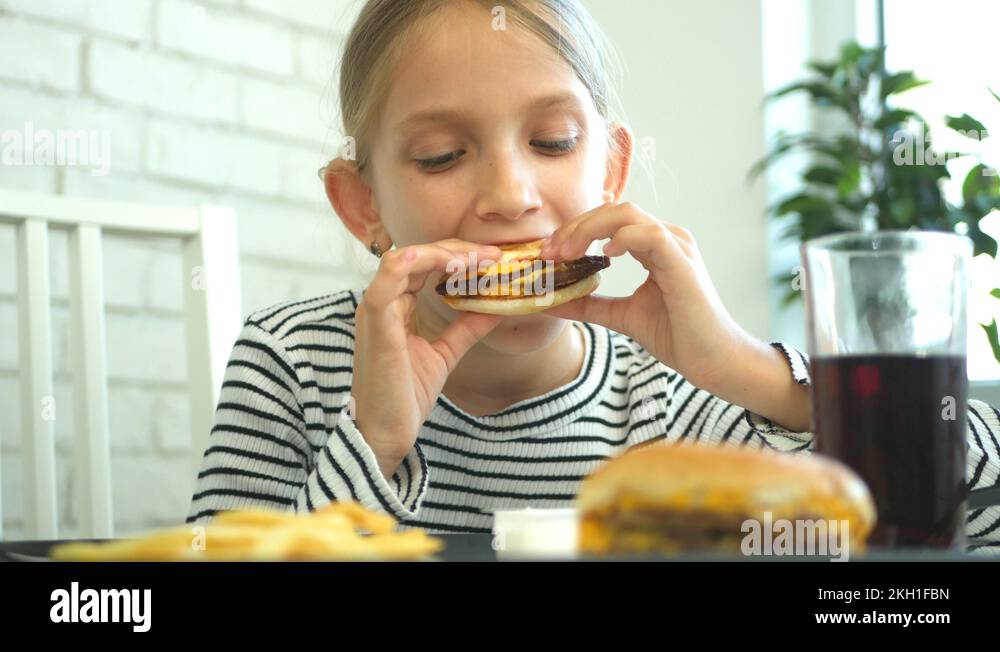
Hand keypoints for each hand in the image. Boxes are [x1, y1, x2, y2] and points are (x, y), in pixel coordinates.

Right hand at [351, 239, 503, 473]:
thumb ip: (466, 328)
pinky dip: (412, 264)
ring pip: (404, 260)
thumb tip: (496, 308)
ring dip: (443, 254)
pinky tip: (445, 261)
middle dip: (458, 250)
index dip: (459, 255)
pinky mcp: (377, 326)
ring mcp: (376, 312)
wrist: (387, 433)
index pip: (424, 264)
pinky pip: (387, 283)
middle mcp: (382, 303)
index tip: (494, 259)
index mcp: (395, 306)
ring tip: (478, 259)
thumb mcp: (445, 353)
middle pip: (417, 256)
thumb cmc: (406, 395)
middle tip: (495, 255)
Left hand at [538, 200, 750, 392]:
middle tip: (548, 252)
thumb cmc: (677, 335)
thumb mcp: (620, 316)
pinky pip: (651, 235)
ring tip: (567, 254)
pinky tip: (603, 253)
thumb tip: (551, 303)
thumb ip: (589, 305)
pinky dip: (624, 238)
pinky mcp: (683, 263)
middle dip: (575, 227)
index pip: (608, 221)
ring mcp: (676, 247)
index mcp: (653, 246)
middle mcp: (666, 238)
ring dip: (590, 229)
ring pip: (628, 215)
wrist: (711, 360)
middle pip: (613, 211)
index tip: (547, 253)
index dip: (574, 231)